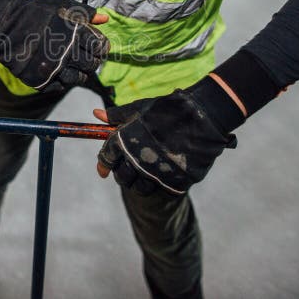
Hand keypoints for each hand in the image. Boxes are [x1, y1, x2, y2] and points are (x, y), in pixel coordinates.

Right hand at [0, 0, 109, 91]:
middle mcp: (64, 51)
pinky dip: (62, 81)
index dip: (102, 48)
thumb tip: (105, 19)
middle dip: (93, 61)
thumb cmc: (37, 13)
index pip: (99, 47)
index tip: (98, 47)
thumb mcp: (63, 7)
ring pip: (77, 79)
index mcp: (73, 32)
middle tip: (88, 58)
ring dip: (80, 74)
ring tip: (75, 66)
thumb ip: (86, 13)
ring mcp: (51, 67)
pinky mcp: (40, 79)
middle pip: (91, 65)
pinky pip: (60, 86)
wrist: (6, 24)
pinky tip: (60, 71)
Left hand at [95, 86, 237, 194]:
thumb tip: (96, 115)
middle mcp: (138, 159)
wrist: (203, 116)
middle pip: (122, 176)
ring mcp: (157, 173)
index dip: (102, 165)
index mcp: (125, 141)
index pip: (106, 158)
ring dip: (139, 182)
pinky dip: (159, 184)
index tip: (102, 170)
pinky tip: (163, 174)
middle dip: (121, 173)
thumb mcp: (139, 108)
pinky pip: (161, 190)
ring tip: (145, 172)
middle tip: (128, 168)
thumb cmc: (168, 109)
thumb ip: (117, 116)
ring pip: (140, 188)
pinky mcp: (175, 182)